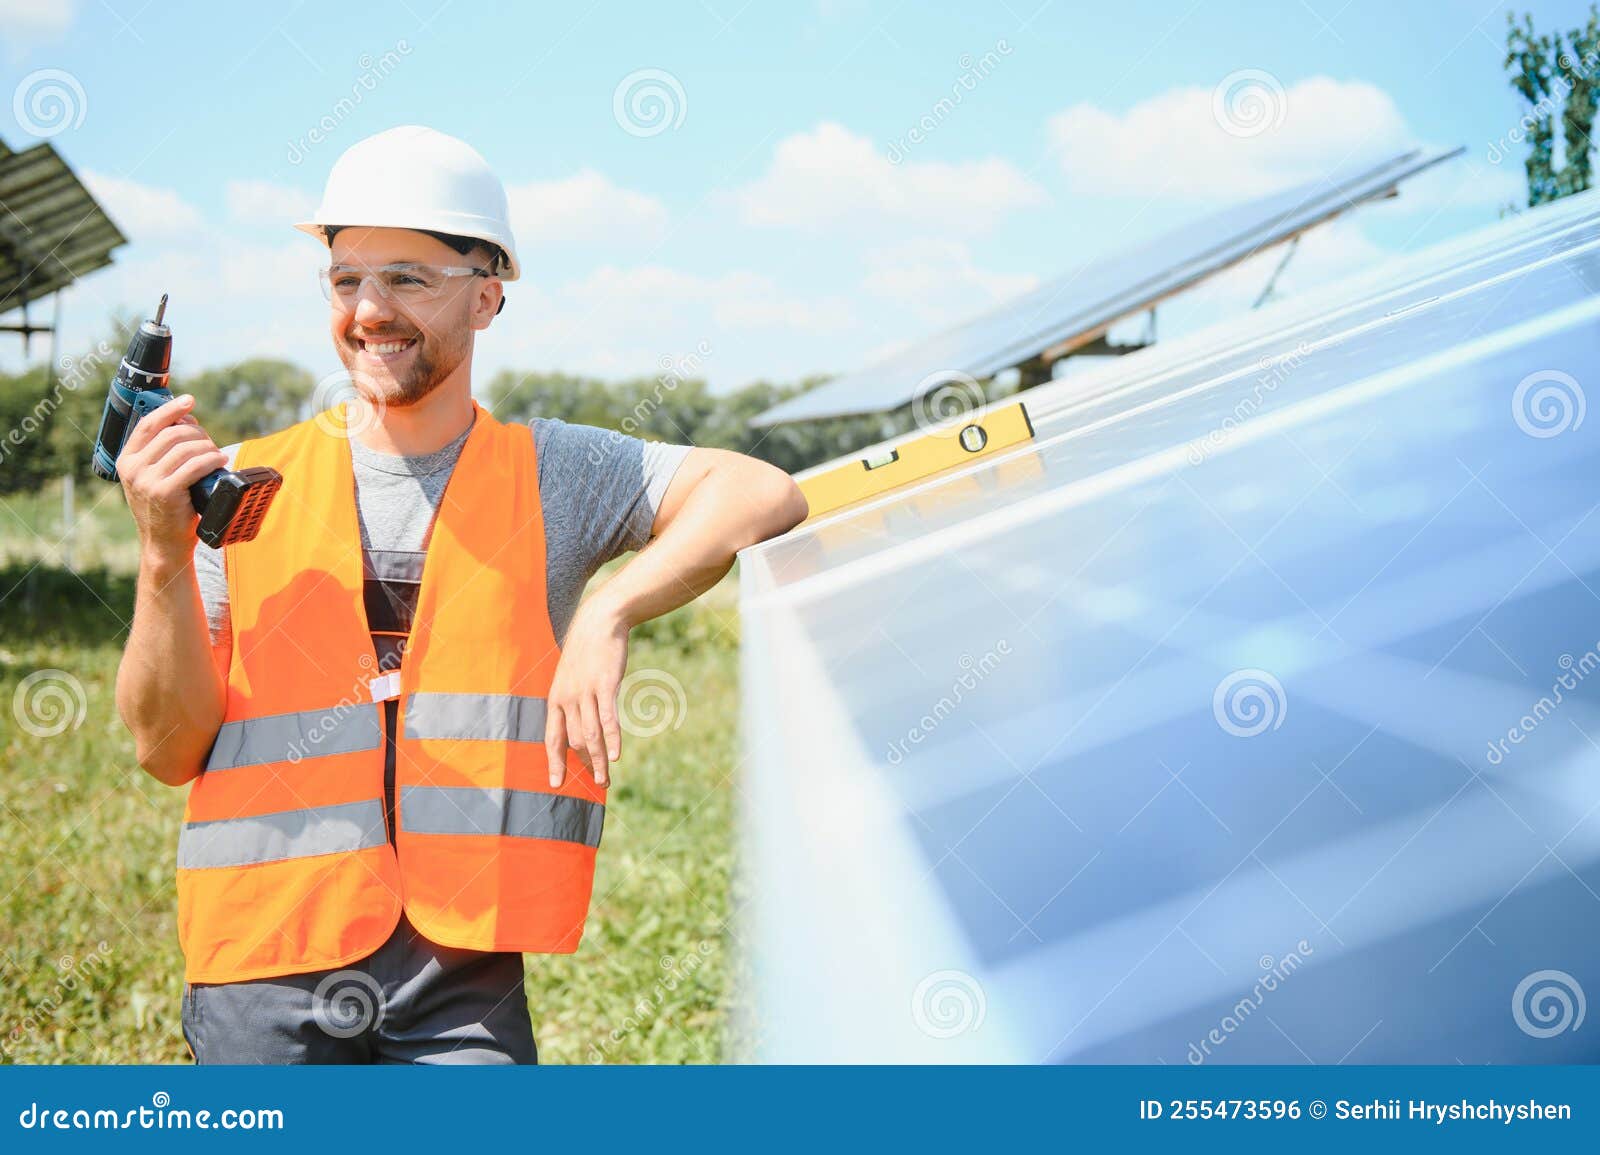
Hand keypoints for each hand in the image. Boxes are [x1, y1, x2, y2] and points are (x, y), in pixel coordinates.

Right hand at [116, 394, 227, 566]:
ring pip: (186, 448)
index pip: (148, 424)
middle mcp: (133, 468)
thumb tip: (186, 422)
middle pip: (172, 433)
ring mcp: (147, 481)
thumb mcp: (152, 478)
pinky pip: (195, 466)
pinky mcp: (165, 492)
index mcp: (126, 460)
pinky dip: (212, 459)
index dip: (171, 409)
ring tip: (217, 454)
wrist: (164, 545)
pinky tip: (219, 460)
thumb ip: (160, 454)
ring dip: (208, 447)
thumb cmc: (166, 509)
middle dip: (197, 433)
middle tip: (210, 443)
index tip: (189, 400)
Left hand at [545, 599, 630, 788]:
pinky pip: (607, 719)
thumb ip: (572, 702)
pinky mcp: (605, 685)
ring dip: (598, 761)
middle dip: (585, 766)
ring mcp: (585, 692)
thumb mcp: (571, 677)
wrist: (599, 623)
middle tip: (598, 783)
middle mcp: (567, 698)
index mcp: (556, 699)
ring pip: (590, 736)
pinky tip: (616, 755)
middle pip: (574, 742)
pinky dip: (612, 739)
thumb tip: (579, 728)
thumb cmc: (586, 652)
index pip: (552, 738)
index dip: (554, 762)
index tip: (556, 784)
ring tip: (606, 780)